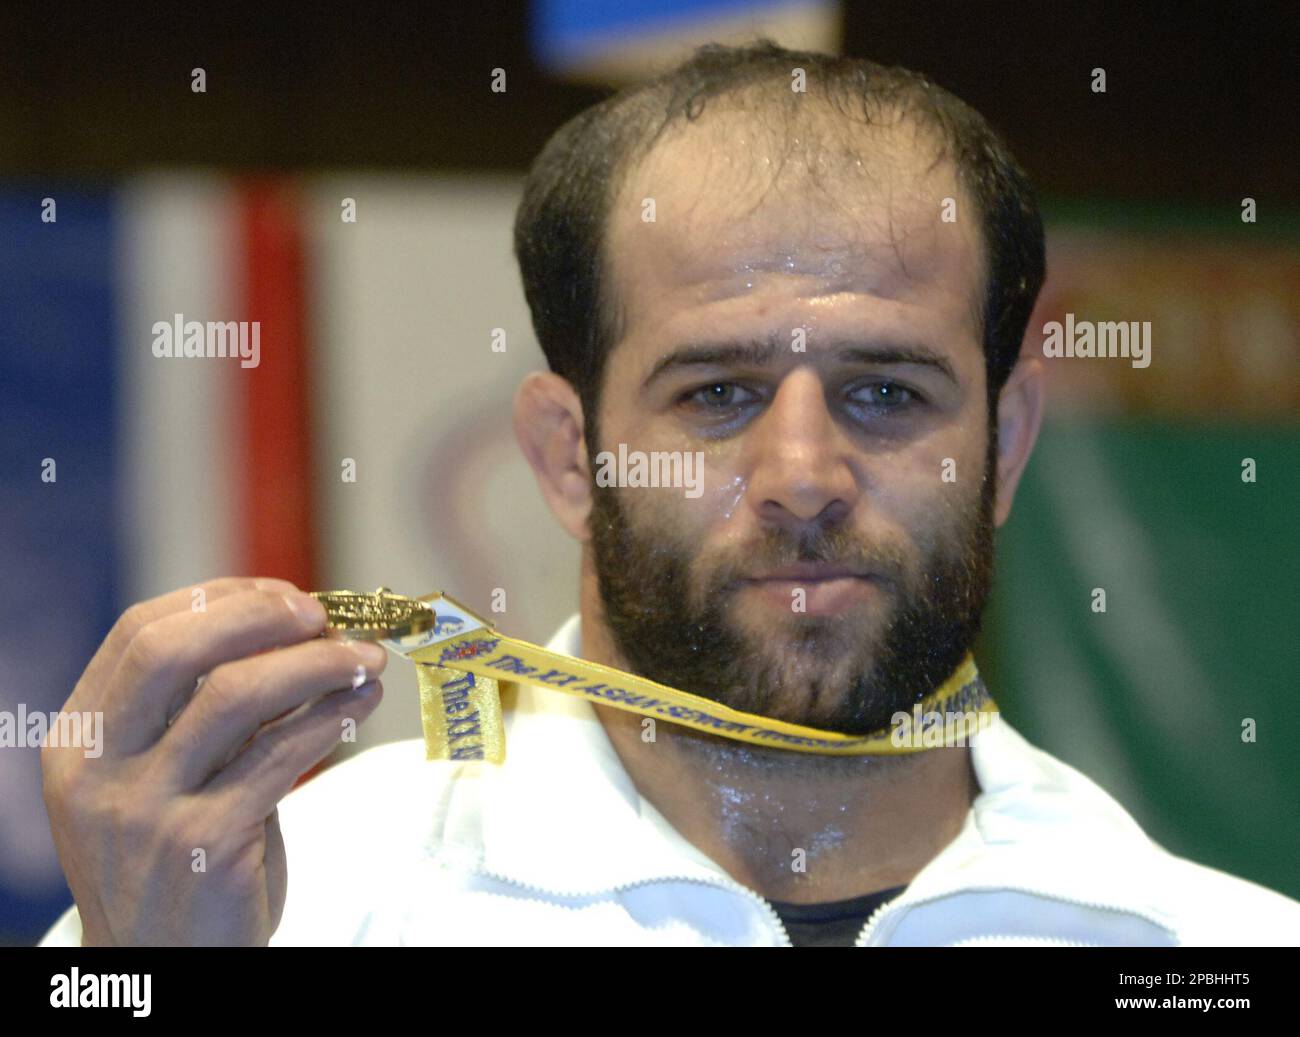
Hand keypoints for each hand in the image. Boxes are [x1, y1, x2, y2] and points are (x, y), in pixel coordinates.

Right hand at [41, 577, 386, 945]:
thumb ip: (202, 712)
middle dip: (260, 616)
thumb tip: (295, 629)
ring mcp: (145, 810)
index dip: (222, 600)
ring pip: (237, 695)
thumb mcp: (160, 779)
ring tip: (366, 658)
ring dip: (317, 664)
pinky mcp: (203, 845)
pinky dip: (331, 716)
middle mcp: (98, 770)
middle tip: (324, 617)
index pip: (141, 633)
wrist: (166, 966)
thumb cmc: (176, 858)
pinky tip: (360, 705)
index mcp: (80, 740)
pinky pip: (280, 755)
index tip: (286, 596)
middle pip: (175, 650)